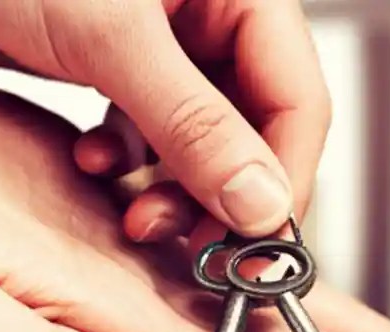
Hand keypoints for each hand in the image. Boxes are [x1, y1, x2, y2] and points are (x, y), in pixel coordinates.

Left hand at [0, 0, 328, 242]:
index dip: (282, 182)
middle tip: (187, 248)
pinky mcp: (109, 64)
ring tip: (134, 218)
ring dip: (171, 189)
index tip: (253, 249)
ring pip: (197, 141)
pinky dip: (125, 163)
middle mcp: (209, 16)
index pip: (298, 102)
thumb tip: (261, 204)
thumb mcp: (111, 38)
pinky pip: (144, 133)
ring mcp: (160, 44)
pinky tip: (90, 166)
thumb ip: (192, 124)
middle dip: (222, 195)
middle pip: (253, 130)